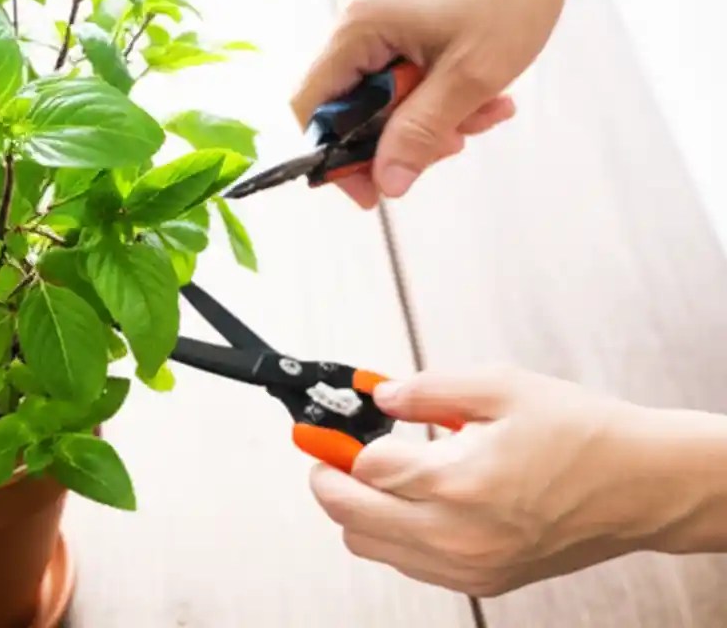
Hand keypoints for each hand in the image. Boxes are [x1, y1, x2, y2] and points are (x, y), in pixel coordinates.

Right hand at [293, 0, 585, 206]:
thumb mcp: (471, 77)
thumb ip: (420, 133)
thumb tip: (387, 183)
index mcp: (361, 23)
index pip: (314, 104)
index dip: (334, 154)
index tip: (371, 187)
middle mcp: (358, 6)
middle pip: (353, 98)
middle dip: (401, 132)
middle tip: (451, 145)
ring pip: (384, 80)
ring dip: (430, 110)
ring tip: (486, 110)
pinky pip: (402, 56)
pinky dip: (436, 81)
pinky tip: (483, 87)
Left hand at [309, 367, 690, 596]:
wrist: (641, 486)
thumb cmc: (581, 434)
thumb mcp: (501, 386)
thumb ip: (428, 388)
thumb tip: (379, 394)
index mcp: (459, 480)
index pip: (363, 467)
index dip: (340, 440)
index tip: (328, 425)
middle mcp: (456, 533)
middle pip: (348, 517)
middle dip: (328, 478)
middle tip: (330, 451)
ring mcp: (467, 566)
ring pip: (369, 546)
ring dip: (357, 509)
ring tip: (379, 473)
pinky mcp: (480, 582)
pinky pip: (406, 564)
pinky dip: (392, 533)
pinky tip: (415, 500)